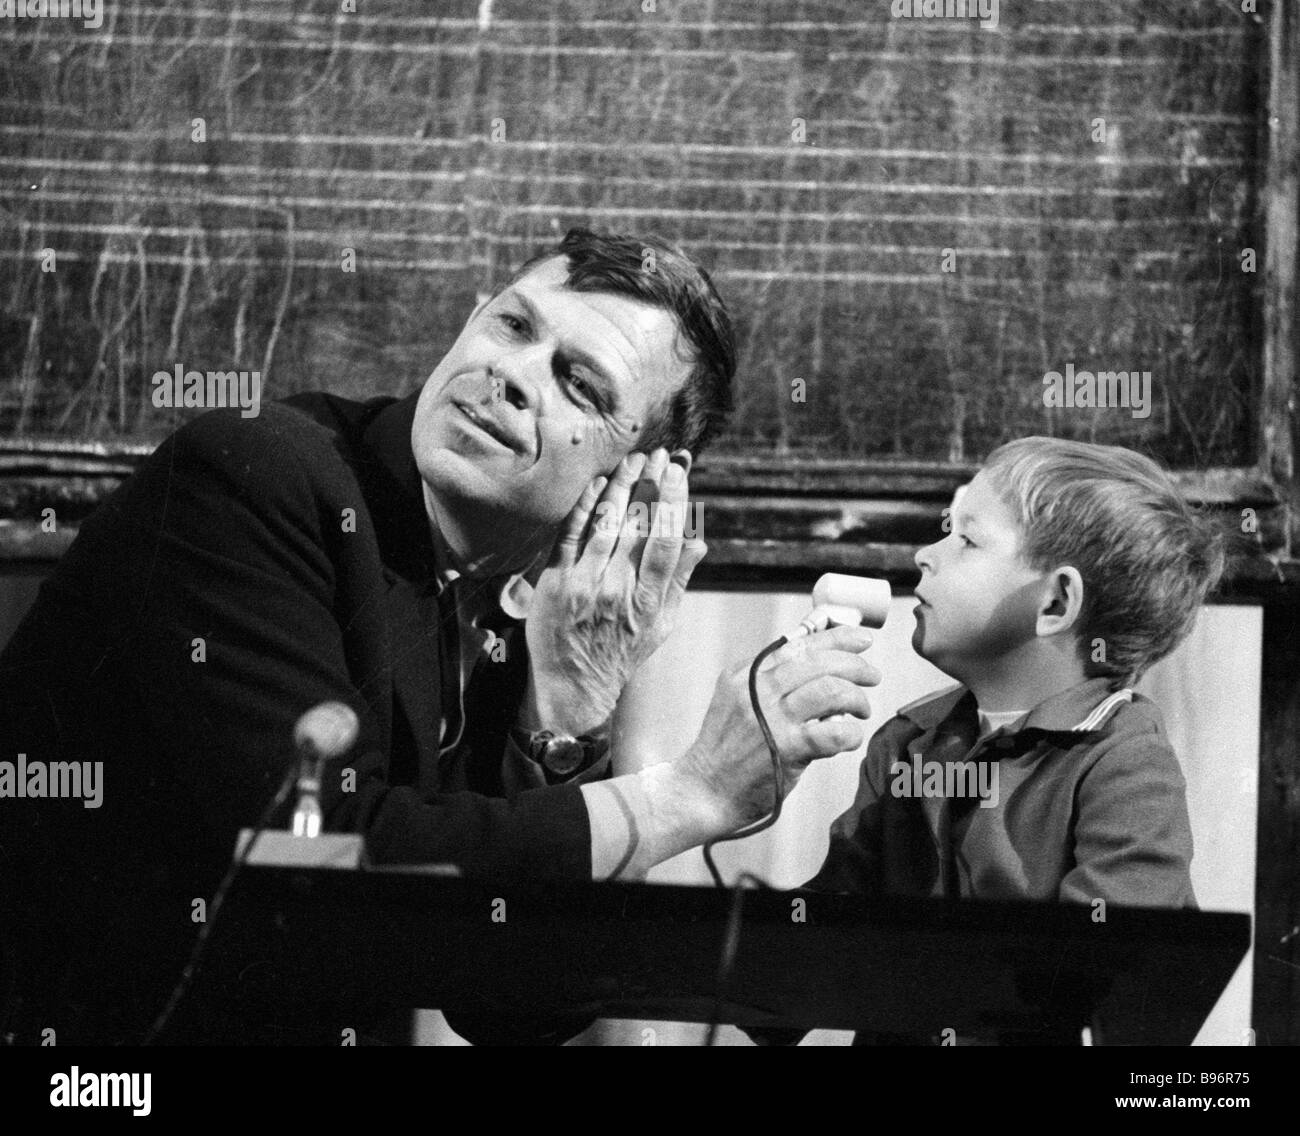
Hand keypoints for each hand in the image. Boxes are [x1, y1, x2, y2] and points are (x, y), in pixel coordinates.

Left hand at [522, 447, 706, 735]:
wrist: (573, 684)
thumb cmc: (621, 652)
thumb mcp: (661, 625)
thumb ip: (678, 581)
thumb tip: (699, 542)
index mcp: (649, 600)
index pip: (665, 541)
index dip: (673, 502)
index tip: (678, 472)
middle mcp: (618, 589)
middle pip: (638, 525)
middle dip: (650, 484)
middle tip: (659, 454)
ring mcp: (584, 584)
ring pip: (606, 523)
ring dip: (622, 487)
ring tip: (634, 461)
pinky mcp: (556, 581)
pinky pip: (571, 534)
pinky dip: (586, 506)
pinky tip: (599, 485)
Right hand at [674, 625, 879, 832]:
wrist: (703, 791)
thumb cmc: (726, 750)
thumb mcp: (738, 701)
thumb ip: (770, 682)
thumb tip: (819, 664)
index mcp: (746, 674)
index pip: (798, 644)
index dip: (836, 637)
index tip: (860, 639)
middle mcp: (758, 690)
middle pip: (819, 661)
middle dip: (855, 664)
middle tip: (872, 675)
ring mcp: (771, 719)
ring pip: (830, 689)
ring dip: (857, 697)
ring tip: (862, 708)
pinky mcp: (786, 749)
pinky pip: (834, 732)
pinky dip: (851, 733)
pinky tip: (850, 737)